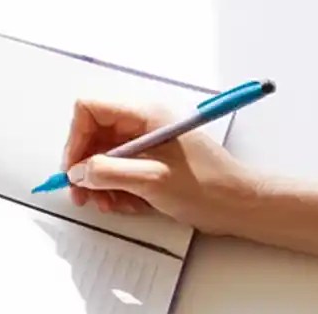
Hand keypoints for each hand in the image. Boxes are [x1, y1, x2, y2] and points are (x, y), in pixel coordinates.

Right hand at [61, 99, 258, 234]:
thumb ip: (109, 173)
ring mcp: (146, 143)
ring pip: (103, 156)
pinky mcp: (150, 161)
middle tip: (82, 194)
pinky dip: (115, 188)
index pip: (90, 111)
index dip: (76, 139)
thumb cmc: (209, 187)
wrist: (243, 207)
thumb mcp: (153, 180)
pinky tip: (124, 204)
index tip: (74, 168)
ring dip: (98, 182)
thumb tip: (78, 172)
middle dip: (85, 166)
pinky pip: (119, 170)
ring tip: (106, 204)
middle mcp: (142, 124)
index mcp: (144, 115)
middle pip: (93, 135)